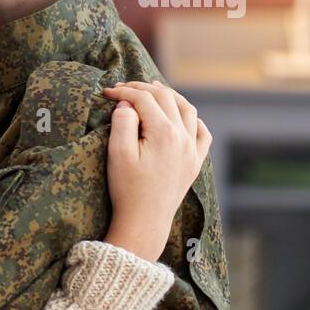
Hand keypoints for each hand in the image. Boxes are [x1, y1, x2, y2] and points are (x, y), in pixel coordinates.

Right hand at [100, 80, 211, 261]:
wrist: (144, 221)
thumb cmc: (127, 188)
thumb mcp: (117, 153)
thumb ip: (122, 123)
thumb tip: (127, 104)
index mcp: (163, 133)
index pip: (144, 99)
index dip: (124, 91)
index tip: (107, 92)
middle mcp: (183, 137)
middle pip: (166, 98)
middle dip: (144, 89)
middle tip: (124, 88)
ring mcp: (193, 150)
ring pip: (187, 109)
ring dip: (169, 96)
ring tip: (153, 91)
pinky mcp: (195, 162)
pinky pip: (202, 132)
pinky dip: (192, 118)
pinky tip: (181, 116)